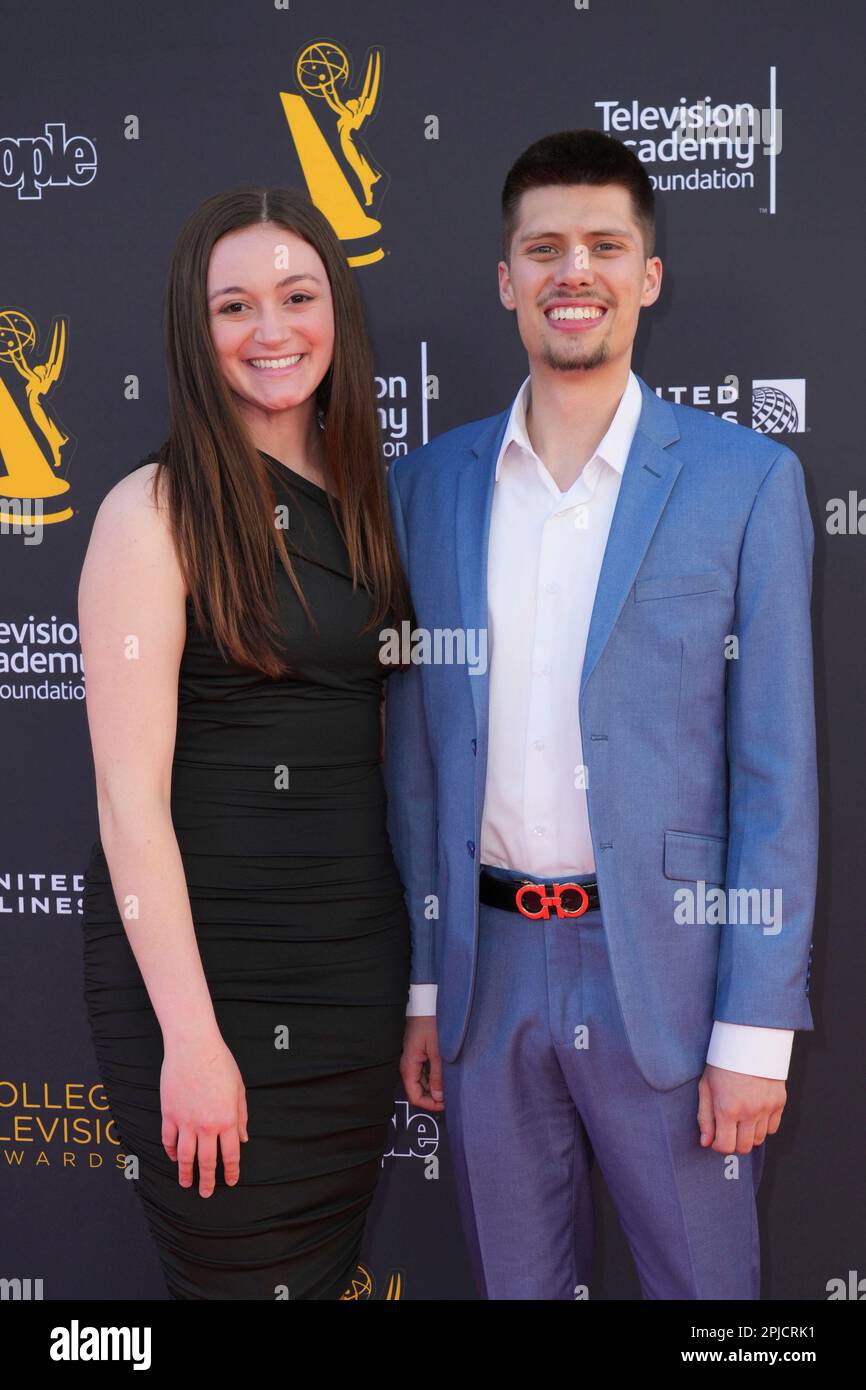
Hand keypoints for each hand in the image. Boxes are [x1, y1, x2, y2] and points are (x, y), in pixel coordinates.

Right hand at [160, 1035, 248, 1196]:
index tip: (231, 1182)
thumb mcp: (238, 1089)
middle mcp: (206, 1125)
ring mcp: (185, 1121)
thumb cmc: (220, 1063)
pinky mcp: (169, 1114)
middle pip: (206, 1161)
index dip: (230, 1171)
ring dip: (185, 1173)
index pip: (230, 1154)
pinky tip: (174, 1157)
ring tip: (185, 1183)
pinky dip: (171, 1151)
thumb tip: (243, 1139)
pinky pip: (168, 1139)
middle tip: (206, 1193)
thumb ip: (241, 1116)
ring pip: (185, 1156)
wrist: (193, 1046)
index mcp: (227, 1120)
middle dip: (207, 1180)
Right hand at [401, 1015, 444, 1111]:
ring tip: (449, 1088)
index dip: (429, 1104)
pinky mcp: (416, 1058)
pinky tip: (443, 1077)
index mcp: (409, 1067)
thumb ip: (437, 1075)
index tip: (444, 1104)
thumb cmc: (427, 1025)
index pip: (415, 1097)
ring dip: (433, 1089)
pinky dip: (432, 1080)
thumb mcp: (436, 1051)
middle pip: (417, 1092)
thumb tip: (439, 1096)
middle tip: (450, 1098)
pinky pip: (422, 1075)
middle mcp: (407, 1068)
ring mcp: (411, 1063)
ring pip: (420, 1085)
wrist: (423, 1009)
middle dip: (432, 1098)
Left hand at [697, 1064, 785, 1154]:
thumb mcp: (706, 1087)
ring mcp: (766, 1108)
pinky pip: (773, 1128)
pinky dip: (763, 1126)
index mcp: (727, 1109)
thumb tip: (705, 1142)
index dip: (719, 1146)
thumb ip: (705, 1117)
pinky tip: (755, 1114)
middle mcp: (749, 1112)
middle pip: (744, 1147)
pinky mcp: (779, 1102)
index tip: (717, 1138)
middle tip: (729, 1130)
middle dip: (734, 1142)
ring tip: (741, 1119)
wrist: (748, 1042)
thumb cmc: (723, 1063)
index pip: (725, 1146)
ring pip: (759, 1139)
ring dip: (748, 1135)